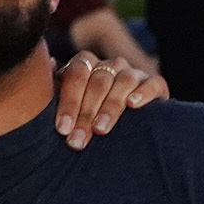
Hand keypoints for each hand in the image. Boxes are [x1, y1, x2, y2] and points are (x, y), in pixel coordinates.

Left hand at [50, 53, 166, 149]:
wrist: (128, 122)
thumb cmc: (88, 113)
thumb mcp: (70, 103)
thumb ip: (56, 89)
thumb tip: (49, 65)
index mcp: (86, 64)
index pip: (76, 75)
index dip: (68, 102)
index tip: (62, 129)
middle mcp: (110, 64)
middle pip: (98, 81)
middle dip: (86, 113)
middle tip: (77, 140)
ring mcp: (132, 72)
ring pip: (123, 81)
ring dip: (110, 107)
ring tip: (100, 129)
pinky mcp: (154, 83)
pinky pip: (152, 83)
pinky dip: (143, 93)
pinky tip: (133, 106)